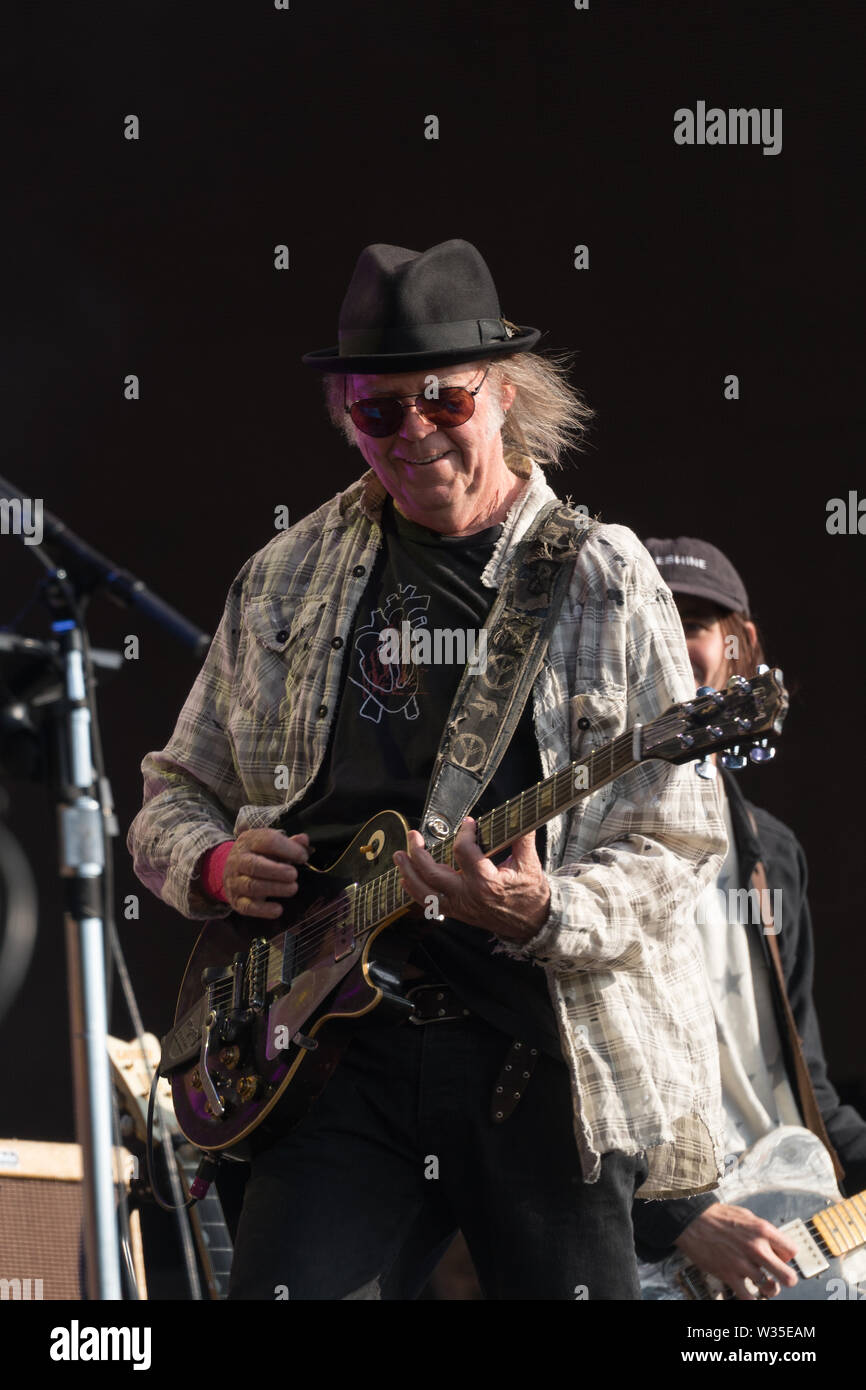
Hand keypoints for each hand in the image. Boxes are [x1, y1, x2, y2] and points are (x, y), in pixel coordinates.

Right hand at [222, 828, 309, 919]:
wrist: (230, 869)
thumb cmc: (258, 854)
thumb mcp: (271, 844)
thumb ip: (289, 843)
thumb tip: (304, 840)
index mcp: (249, 841)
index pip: (267, 841)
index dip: (288, 849)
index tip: (303, 857)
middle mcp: (238, 860)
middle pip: (254, 865)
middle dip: (277, 871)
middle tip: (294, 874)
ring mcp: (235, 881)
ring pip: (252, 886)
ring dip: (275, 888)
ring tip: (292, 888)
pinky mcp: (236, 900)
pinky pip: (248, 907)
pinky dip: (264, 910)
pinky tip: (278, 909)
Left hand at [393, 817, 549, 944]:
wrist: (531, 923)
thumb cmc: (530, 893)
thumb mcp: (530, 864)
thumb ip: (523, 837)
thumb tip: (519, 813)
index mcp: (486, 882)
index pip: (464, 852)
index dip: (464, 833)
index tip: (468, 823)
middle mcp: (468, 895)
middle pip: (433, 873)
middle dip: (418, 853)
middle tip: (413, 835)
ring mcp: (460, 906)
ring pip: (425, 892)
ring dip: (408, 873)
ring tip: (399, 855)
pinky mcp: (457, 912)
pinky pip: (430, 904)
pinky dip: (415, 892)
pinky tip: (405, 879)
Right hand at [674, 1203, 798, 1299]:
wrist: (692, 1221)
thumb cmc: (717, 1216)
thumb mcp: (746, 1215)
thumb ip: (763, 1231)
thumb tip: (775, 1244)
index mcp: (763, 1230)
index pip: (792, 1251)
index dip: (786, 1256)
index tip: (780, 1257)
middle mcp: (756, 1248)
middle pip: (789, 1277)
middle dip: (786, 1278)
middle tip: (779, 1276)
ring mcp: (743, 1264)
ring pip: (771, 1289)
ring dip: (768, 1288)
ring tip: (764, 1283)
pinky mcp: (729, 1275)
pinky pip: (748, 1298)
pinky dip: (751, 1299)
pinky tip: (749, 1292)